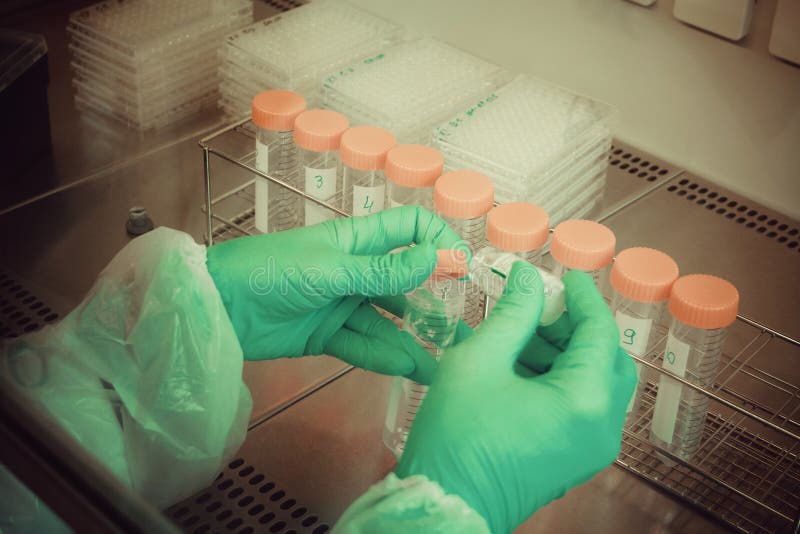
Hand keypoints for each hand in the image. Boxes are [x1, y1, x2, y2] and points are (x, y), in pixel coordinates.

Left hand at [206, 206, 462, 383]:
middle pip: (406, 283)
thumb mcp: (330, 270)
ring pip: (389, 321)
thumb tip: (434, 258)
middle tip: (462, 330)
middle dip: (435, 303)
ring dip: (414, 340)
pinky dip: (384, 356)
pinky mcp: (329, 334)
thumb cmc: (271, 271)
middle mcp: (356, 270)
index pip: (408, 228)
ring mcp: (344, 303)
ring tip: (442, 363)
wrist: (220, 307)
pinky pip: (364, 345)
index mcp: (357, 240)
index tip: (459, 269)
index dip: (436, 242)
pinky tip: (408, 369)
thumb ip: (381, 271)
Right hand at [396, 264, 635, 532]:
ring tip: (520, 332)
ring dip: (564, 351)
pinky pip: (582, 405)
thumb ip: (512, 313)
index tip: (566, 273)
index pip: (599, 331)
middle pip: (605, 357)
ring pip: (595, 381)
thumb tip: (528, 277)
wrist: (445, 506)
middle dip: (574, 325)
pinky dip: (560, 378)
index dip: (583, 296)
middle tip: (539, 304)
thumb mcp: (478, 361)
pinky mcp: (575, 457)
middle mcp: (602, 427)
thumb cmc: (457, 436)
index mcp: (585, 401)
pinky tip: (521, 363)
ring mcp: (592, 447)